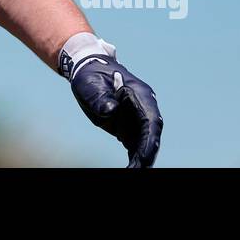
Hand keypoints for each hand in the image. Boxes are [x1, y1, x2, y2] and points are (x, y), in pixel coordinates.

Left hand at [58, 32, 162, 167]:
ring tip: (132, 170)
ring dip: (140, 158)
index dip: (150, 140)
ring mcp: (137, 118)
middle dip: (146, 154)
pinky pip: (134, 144)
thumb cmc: (91, 74)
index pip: (151, 120)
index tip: (146, 156)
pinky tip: (131, 167)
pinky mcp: (128, 126)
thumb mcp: (91, 84)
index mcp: (139, 94)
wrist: (88, 69)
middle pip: (150, 134)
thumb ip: (101, 97)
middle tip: (138, 169)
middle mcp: (143, 107)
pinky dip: (134, 157)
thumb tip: (111, 110)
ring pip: (144, 142)